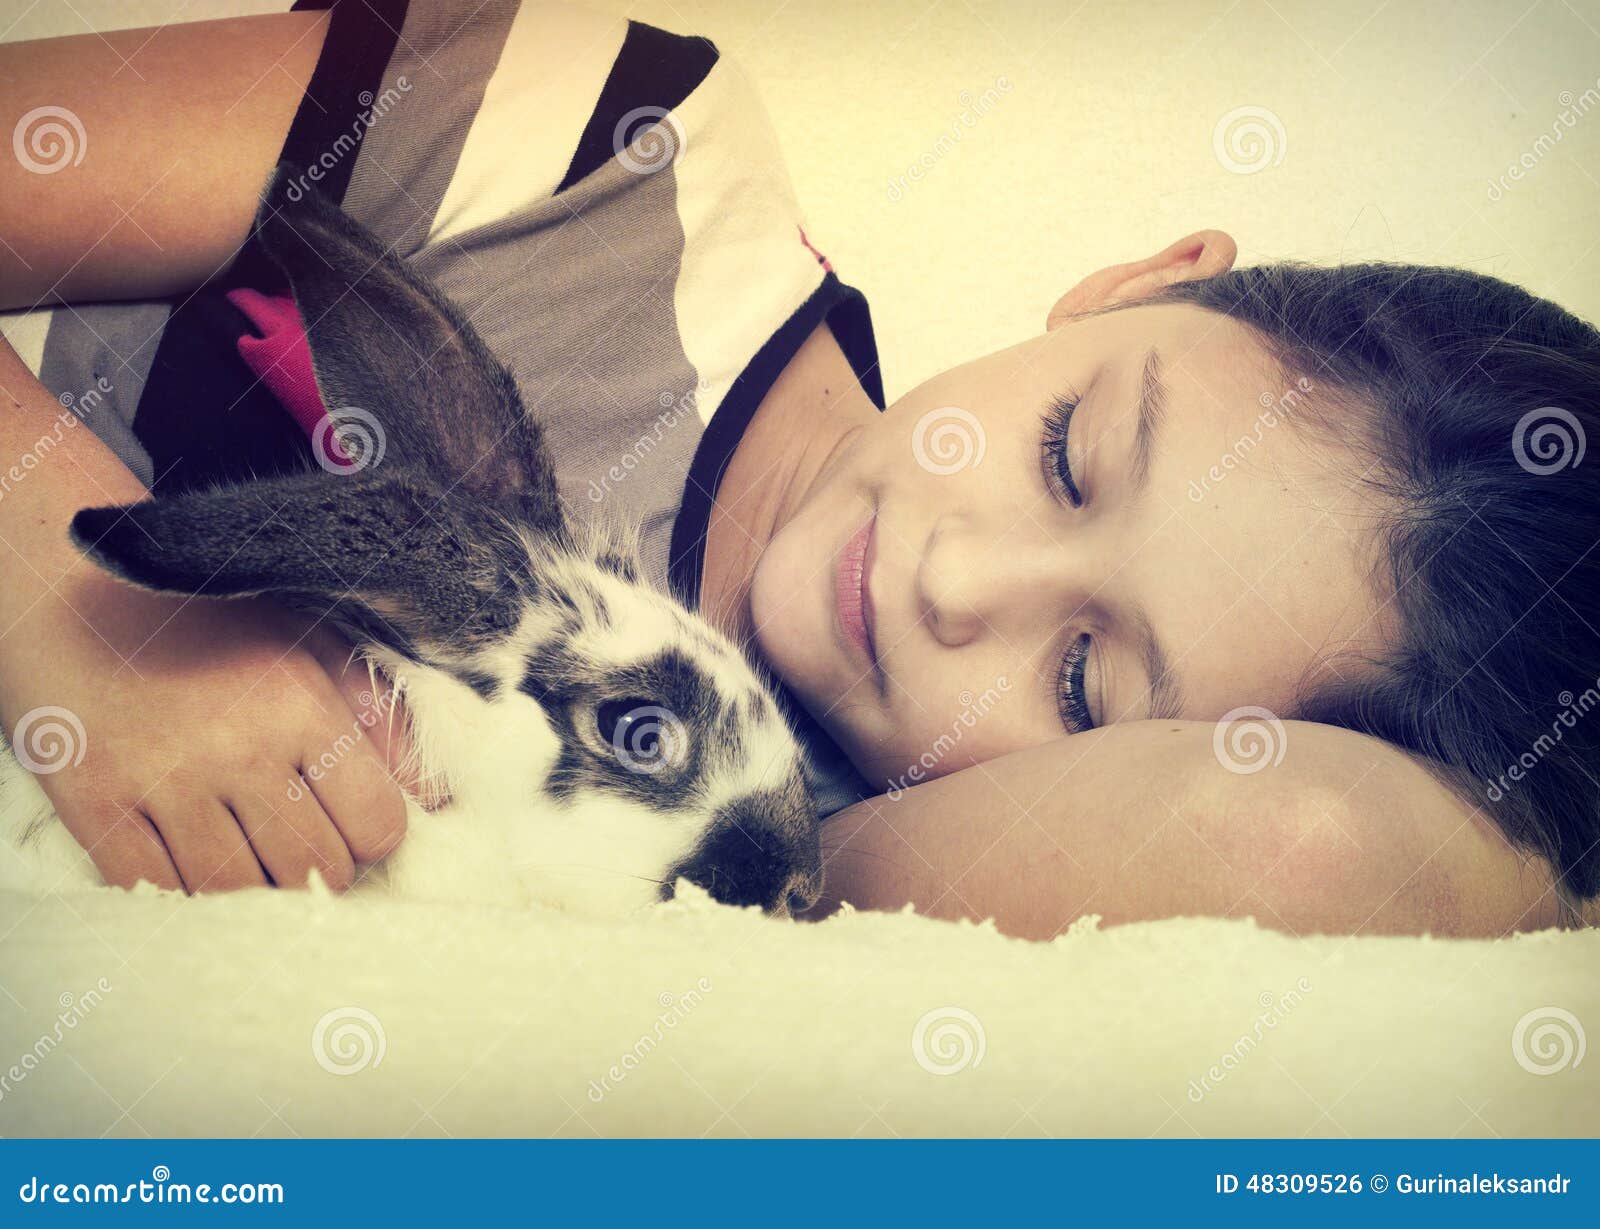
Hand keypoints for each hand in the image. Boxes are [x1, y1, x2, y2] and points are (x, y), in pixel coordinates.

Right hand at [1, 575, 409, 892]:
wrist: (71, 588)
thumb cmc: (209, 619)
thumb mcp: (312, 642)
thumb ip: (381, 718)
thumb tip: (434, 800)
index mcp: (303, 704)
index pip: (376, 824)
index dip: (373, 835)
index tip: (353, 822)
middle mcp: (239, 748)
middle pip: (315, 868)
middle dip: (321, 868)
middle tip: (302, 841)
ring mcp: (164, 780)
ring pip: (239, 890)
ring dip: (256, 887)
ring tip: (252, 852)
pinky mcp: (95, 802)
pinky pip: (158, 891)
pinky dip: (183, 892)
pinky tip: (191, 860)